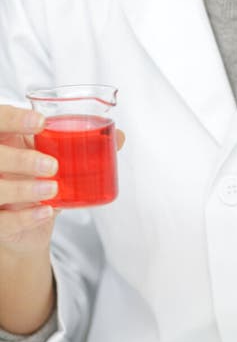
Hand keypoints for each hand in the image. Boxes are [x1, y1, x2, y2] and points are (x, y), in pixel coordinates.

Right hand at [0, 105, 125, 255]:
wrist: (26, 222)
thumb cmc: (38, 177)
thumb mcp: (56, 155)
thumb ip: (84, 143)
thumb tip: (119, 135)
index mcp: (5, 139)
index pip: (0, 120)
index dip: (14, 119)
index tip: (41, 122)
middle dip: (22, 159)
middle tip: (52, 166)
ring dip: (25, 189)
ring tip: (53, 190)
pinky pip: (2, 222)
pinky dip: (24, 218)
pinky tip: (47, 212)